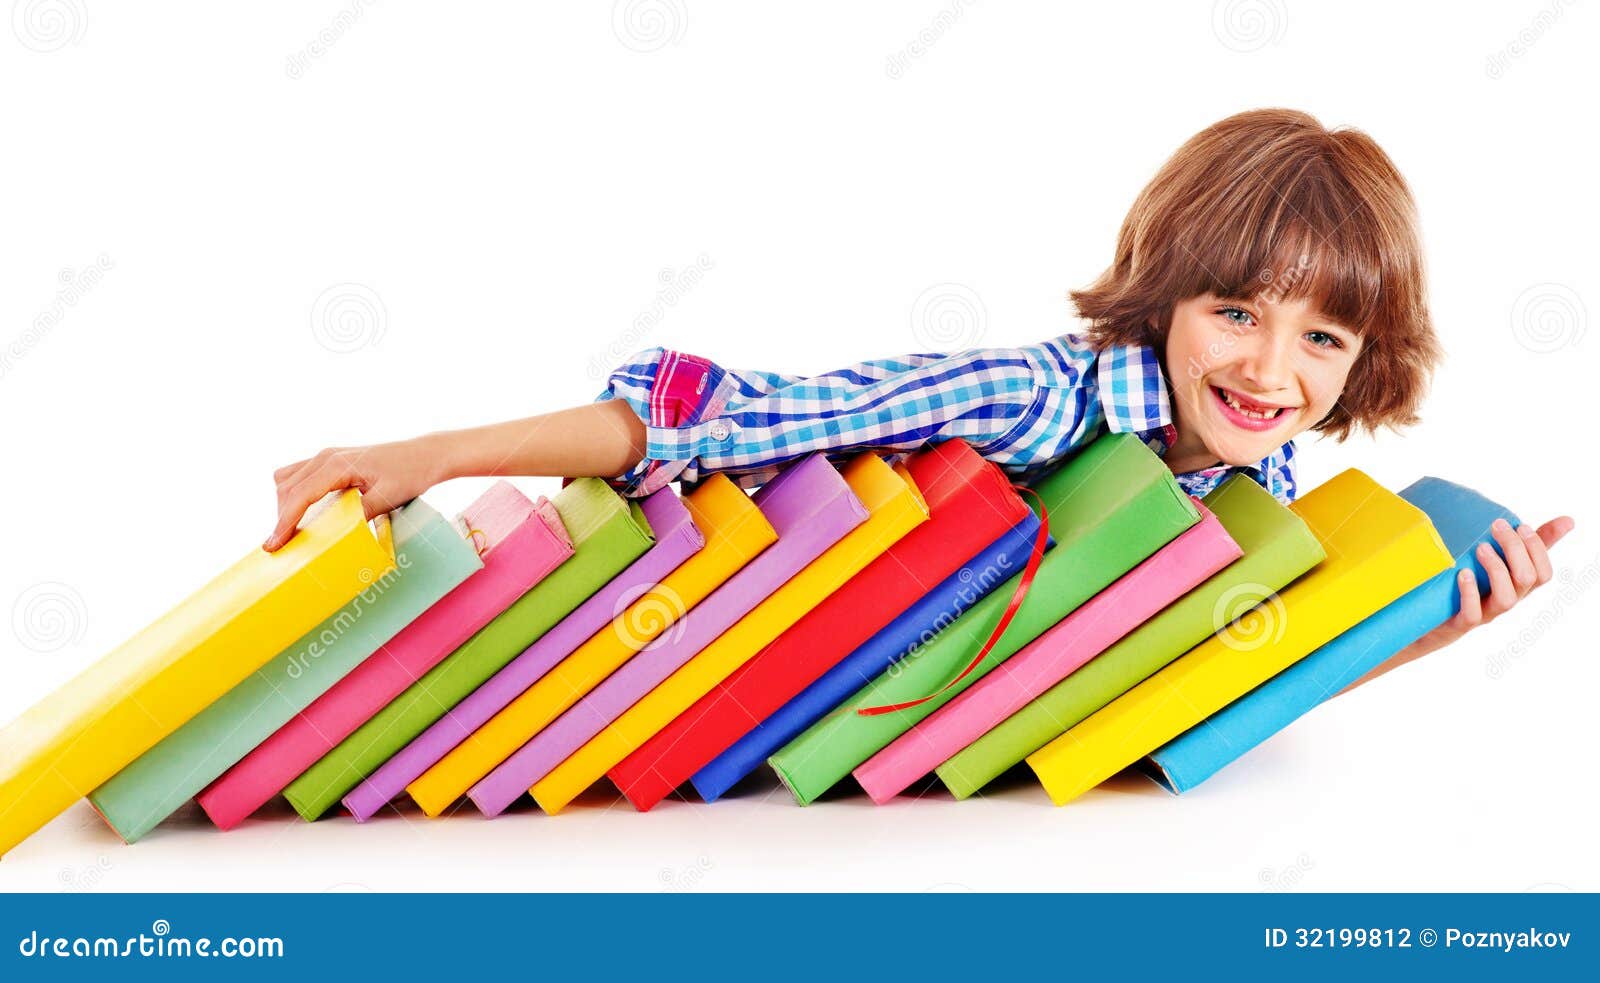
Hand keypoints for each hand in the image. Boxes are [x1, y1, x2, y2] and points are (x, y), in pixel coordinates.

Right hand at [263, 438, 446, 550]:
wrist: (425, 454)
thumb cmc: (410, 473)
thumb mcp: (388, 497)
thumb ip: (361, 513)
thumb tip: (339, 534)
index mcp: (337, 465)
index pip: (300, 495)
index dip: (284, 522)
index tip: (274, 545)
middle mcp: (327, 457)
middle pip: (287, 488)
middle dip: (281, 517)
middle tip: (283, 546)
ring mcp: (328, 456)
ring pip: (287, 479)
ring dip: (285, 504)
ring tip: (292, 530)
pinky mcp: (332, 460)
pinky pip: (300, 475)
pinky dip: (294, 494)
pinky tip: (304, 513)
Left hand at [1414, 515, 1574, 655]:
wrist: (1431, 621)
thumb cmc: (1470, 585)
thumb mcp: (1497, 560)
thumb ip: (1524, 542)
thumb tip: (1568, 521)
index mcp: (1516, 586)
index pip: (1543, 572)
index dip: (1539, 549)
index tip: (1521, 525)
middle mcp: (1505, 599)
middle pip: (1527, 579)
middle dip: (1517, 550)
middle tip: (1497, 526)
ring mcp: (1485, 612)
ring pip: (1507, 599)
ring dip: (1497, 569)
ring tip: (1481, 548)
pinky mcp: (1461, 622)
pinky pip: (1473, 614)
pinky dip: (1470, 593)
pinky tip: (1463, 573)